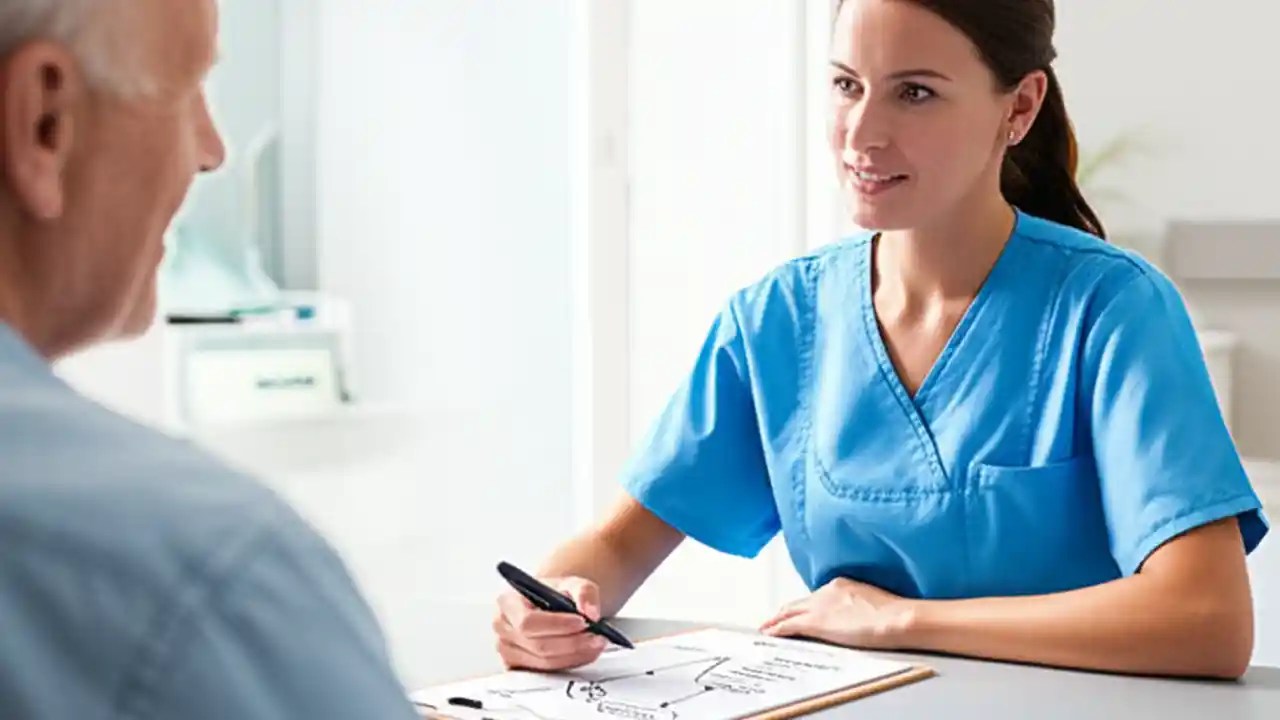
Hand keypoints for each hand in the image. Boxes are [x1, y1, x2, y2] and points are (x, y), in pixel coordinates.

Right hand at [493, 576, 607, 670]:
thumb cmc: (555, 594)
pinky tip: (585, 652)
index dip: (556, 625)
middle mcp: (503, 628)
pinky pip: (547, 671)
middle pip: (537, 644)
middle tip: (597, 636)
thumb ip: (584, 592)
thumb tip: (591, 612)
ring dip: (575, 654)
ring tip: (597, 643)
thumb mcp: (572, 583)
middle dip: (572, 642)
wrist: (550, 606)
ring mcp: (508, 651)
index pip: (527, 621)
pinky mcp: (518, 667)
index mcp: (508, 602)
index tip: (582, 622)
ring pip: (544, 661)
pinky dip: (570, 662)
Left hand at [759, 577, 917, 649]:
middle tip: (772, 620)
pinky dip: (777, 629)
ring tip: (766, 629)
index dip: (803, 606)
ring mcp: (820, 606)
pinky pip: (789, 625)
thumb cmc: (893, 614)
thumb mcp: (871, 604)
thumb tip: (856, 618)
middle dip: (784, 611)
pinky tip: (770, 635)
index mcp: (841, 585)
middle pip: (798, 602)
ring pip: (789, 612)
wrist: (896, 618)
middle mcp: (826, 591)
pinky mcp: (816, 622)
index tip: (797, 612)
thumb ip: (858, 607)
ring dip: (776, 620)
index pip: (815, 597)